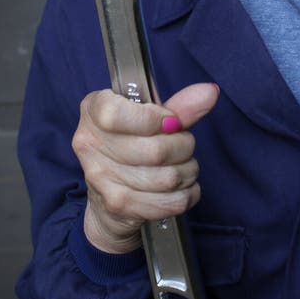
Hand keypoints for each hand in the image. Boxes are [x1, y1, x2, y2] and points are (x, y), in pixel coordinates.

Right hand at [72, 82, 218, 253]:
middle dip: (183, 146)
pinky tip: (183, 187)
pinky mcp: (118, 206)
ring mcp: (101, 178)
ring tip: (184, 166)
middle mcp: (89, 144)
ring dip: (188, 171)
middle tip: (184, 145)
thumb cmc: (132, 144)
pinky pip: (170, 201)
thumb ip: (179, 106)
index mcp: (93, 110)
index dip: (154, 119)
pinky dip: (188, 193)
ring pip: (168, 177)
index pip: (117, 114)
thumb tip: (210, 92)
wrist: (109, 200)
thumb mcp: (150, 117)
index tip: (170, 122)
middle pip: (155, 149)